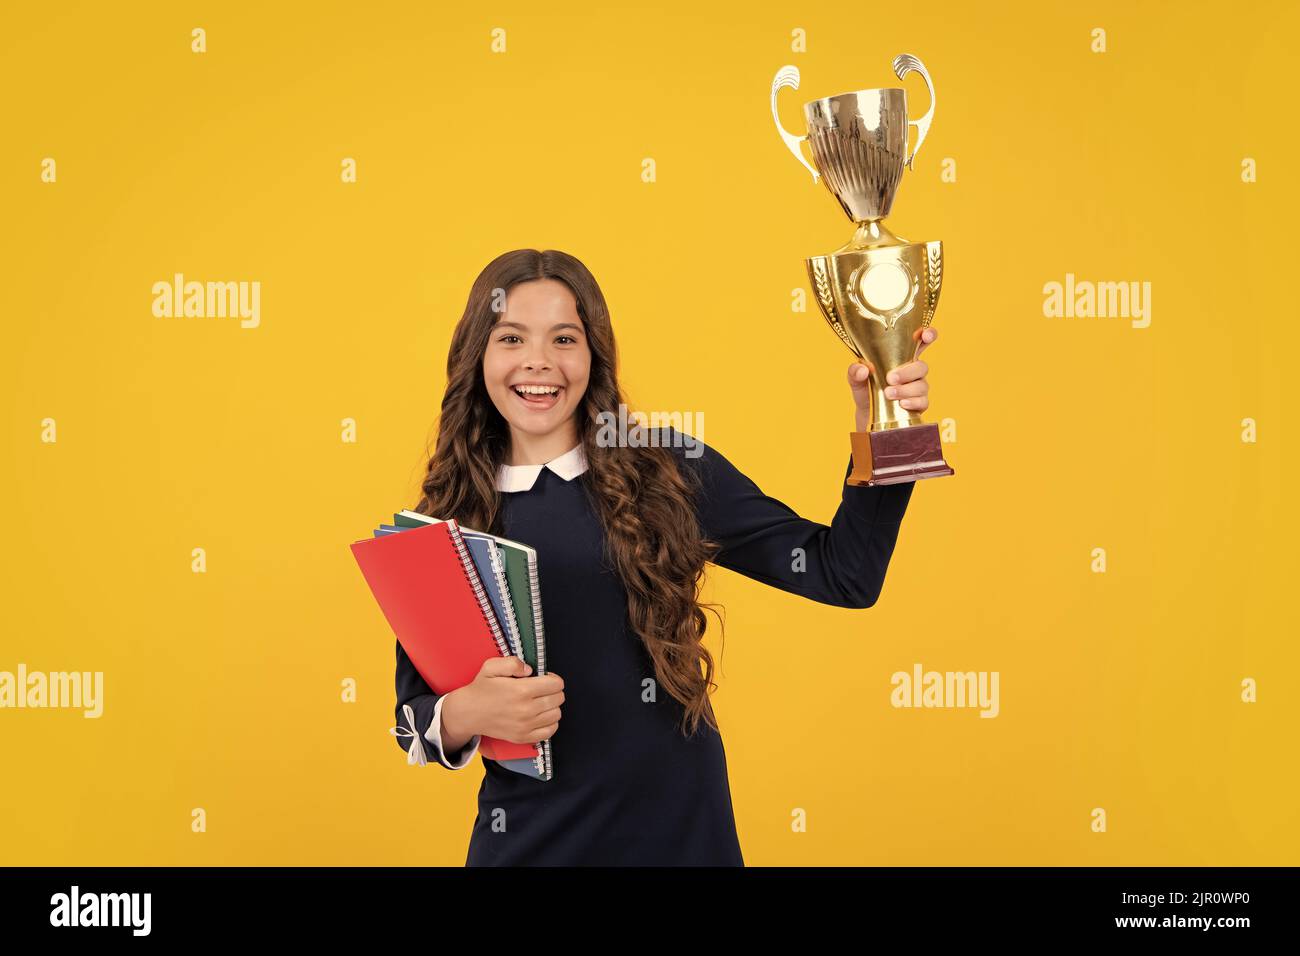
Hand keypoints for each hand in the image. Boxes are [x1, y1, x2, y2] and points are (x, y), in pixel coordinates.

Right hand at [441, 655, 564, 747]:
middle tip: (541, 689)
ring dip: (552, 706)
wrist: (468, 713)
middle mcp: (527, 710)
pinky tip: (540, 716)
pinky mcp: (523, 737)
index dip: (552, 678)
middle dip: (553, 691)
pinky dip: (550, 723)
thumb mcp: (491, 666)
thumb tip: (530, 669)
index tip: (544, 678)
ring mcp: (526, 726)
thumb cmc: (481, 689)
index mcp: (522, 690)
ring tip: (540, 702)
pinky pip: (550, 731)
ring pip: (556, 714)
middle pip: (559, 698)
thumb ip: (513, 662)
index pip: (556, 684)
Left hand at [848, 327, 937, 425]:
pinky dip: (913, 402)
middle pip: (922, 367)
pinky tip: (902, 404)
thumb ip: (855, 371)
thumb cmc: (865, 389)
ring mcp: (918, 388)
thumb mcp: (855, 378)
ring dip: (906, 389)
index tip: (926, 335)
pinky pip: (923, 402)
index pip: (920, 342)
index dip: (928, 335)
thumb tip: (863, 369)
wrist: (866, 413)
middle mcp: (913, 371)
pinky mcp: (919, 404)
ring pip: (922, 385)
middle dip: (907, 372)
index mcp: (901, 357)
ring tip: (888, 393)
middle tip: (890, 378)